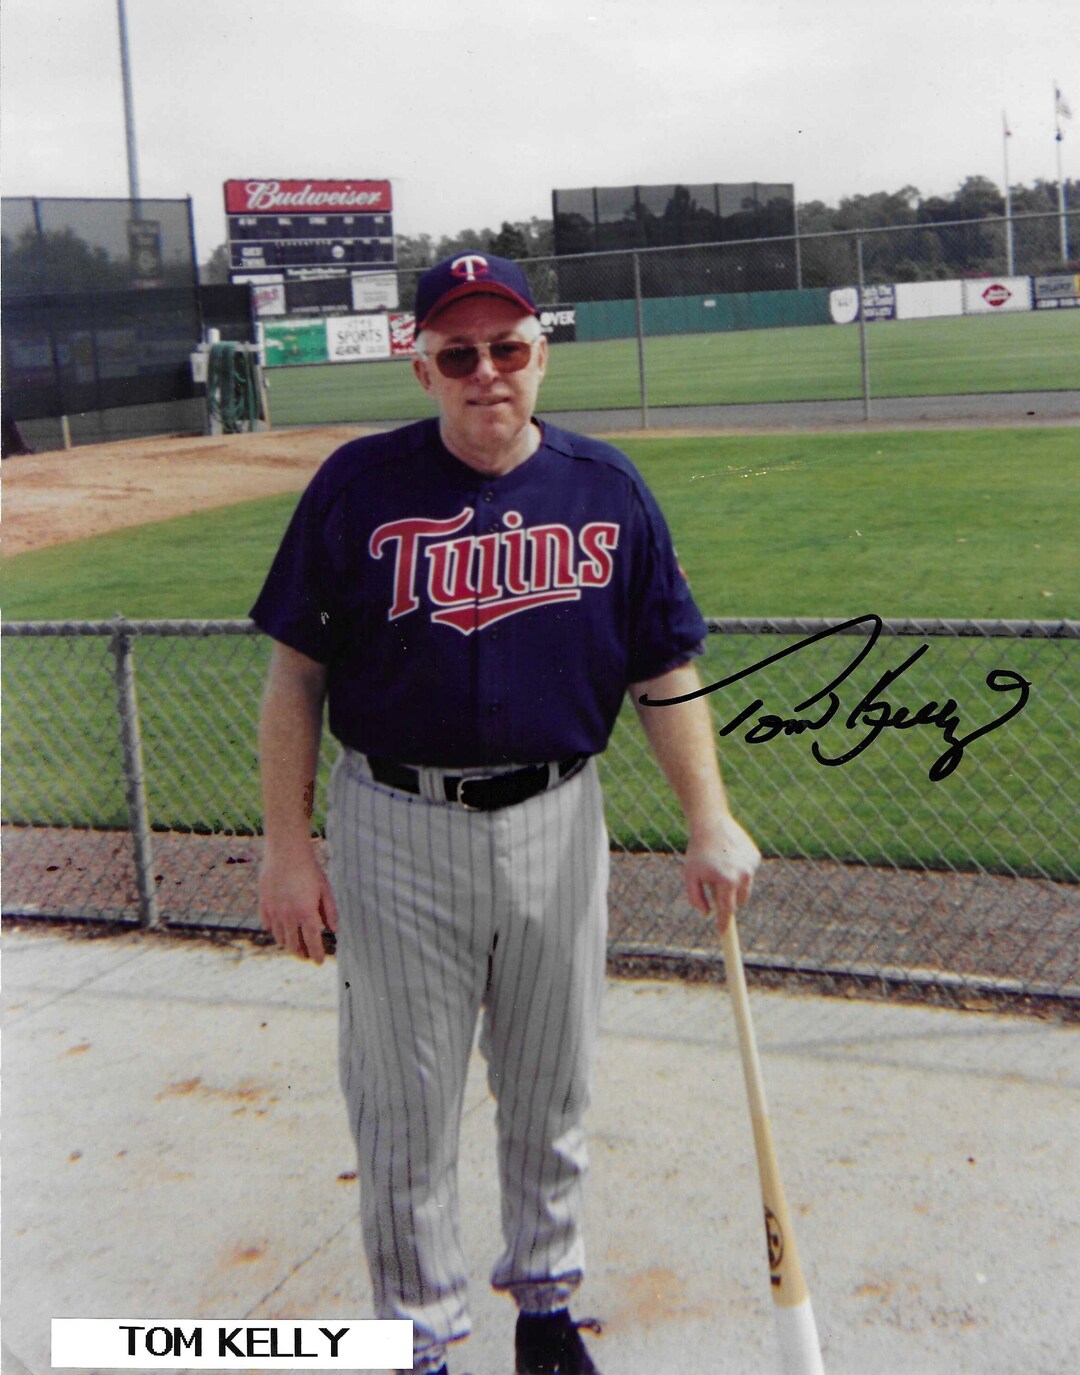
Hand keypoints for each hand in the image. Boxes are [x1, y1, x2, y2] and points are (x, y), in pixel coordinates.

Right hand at [258, 846, 338, 964]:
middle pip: (294, 944)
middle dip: (302, 953)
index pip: (312, 942)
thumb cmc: (309, 869)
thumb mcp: (325, 889)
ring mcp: (274, 911)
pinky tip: (280, 932)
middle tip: (307, 957)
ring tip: (295, 947)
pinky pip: (268, 925)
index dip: (316, 954)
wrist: (285, 852)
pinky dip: (275, 931)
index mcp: (306, 913)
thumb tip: (334, 930)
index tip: (319, 962)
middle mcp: (288, 916)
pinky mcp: (264, 904)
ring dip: (288, 945)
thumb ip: (330, 911)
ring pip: (280, 937)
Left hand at [683, 815, 760, 934]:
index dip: (724, 923)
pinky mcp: (755, 857)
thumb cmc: (698, 851)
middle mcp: (743, 875)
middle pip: (739, 901)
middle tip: (716, 891)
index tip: (721, 932)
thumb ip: (696, 898)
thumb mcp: (690, 876)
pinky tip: (729, 857)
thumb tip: (707, 914)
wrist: (711, 823)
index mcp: (727, 881)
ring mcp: (751, 865)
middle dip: (729, 901)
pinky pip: (748, 872)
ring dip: (734, 885)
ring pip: (745, 887)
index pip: (727, 910)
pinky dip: (740, 871)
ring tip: (720, 868)